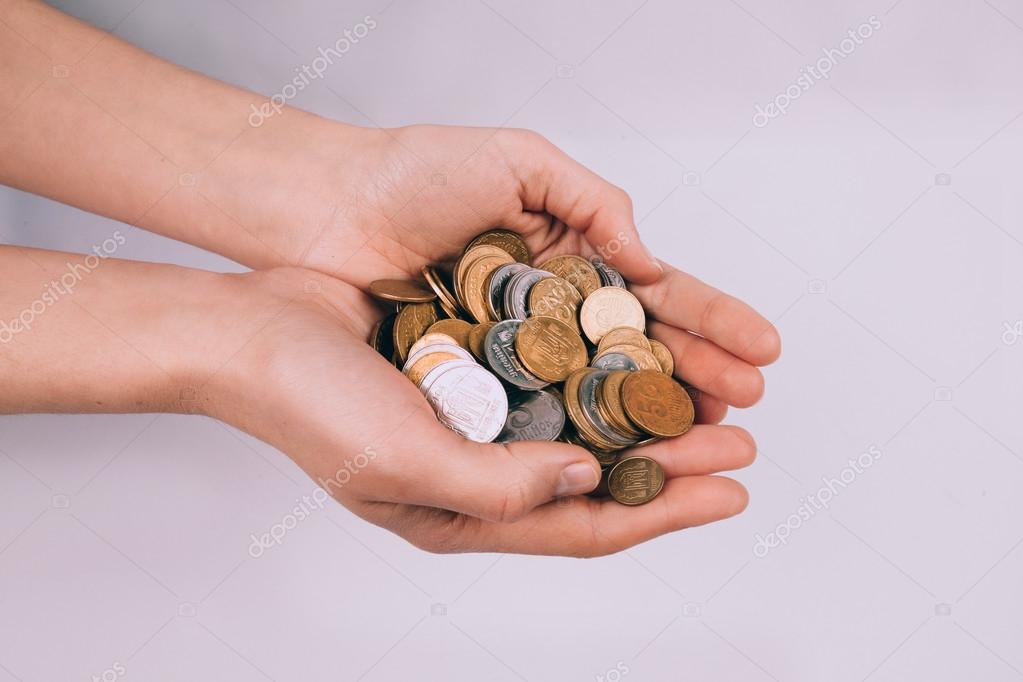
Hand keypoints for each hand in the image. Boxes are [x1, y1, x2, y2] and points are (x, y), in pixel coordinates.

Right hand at [206, 264, 776, 555]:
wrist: (254, 331)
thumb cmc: (310, 408)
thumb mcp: (405, 466)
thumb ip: (500, 488)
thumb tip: (587, 477)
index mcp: (467, 513)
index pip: (587, 525)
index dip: (665, 511)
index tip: (733, 489)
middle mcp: (482, 470)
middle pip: (601, 475)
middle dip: (674, 460)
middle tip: (741, 437)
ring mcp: (478, 416)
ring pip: (585, 421)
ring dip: (645, 411)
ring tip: (706, 394)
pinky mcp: (471, 364)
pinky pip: (551, 371)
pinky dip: (597, 366)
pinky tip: (632, 349)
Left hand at [237, 122, 779, 421]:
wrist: (328, 208)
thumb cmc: (417, 173)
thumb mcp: (520, 161)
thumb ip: (595, 203)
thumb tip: (651, 263)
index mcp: (571, 257)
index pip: (657, 295)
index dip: (712, 322)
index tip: (764, 349)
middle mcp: (551, 313)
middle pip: (639, 354)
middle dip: (698, 379)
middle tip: (748, 409)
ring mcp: (513, 355)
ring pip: (596, 393)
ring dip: (654, 416)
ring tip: (710, 437)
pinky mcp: (472, 384)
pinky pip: (536, 412)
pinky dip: (582, 431)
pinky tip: (625, 450)